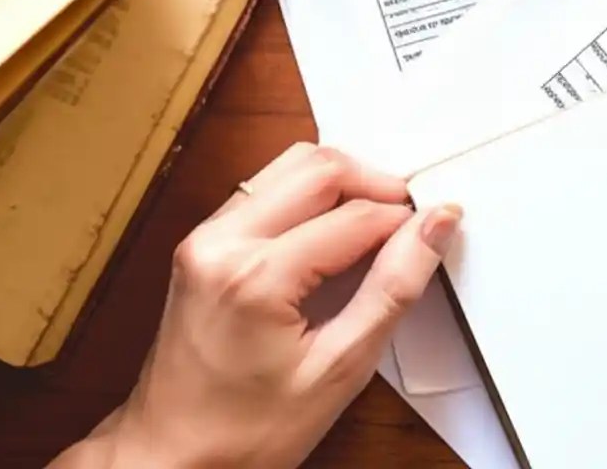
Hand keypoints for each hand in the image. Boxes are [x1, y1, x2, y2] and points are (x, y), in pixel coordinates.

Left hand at [51, 143, 461, 468]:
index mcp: (256, 276)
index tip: (437, 228)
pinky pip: (263, 191)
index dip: (406, 218)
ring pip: (287, 167)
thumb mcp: (339, 369)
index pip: (354, 216)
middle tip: (412, 218)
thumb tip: (435, 227)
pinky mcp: (199, 244)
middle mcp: (221, 241)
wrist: (169, 457)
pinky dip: (307, 197)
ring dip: (340, 182)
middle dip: (376, 182)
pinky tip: (333, 233)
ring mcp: (204, 237)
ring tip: (378, 224)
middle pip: (318, 167)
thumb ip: (392, 289)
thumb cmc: (247, 433)